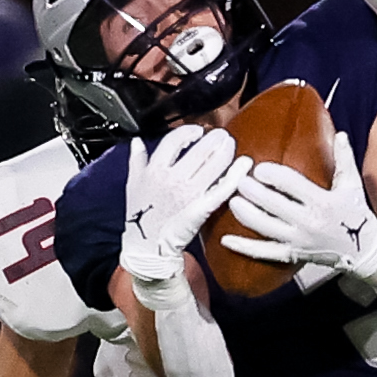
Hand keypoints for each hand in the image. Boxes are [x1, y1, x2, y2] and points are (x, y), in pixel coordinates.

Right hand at [120, 125, 248, 298]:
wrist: (149, 246)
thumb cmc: (140, 216)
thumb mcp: (132, 184)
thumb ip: (136, 160)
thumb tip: (137, 142)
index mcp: (155, 170)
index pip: (174, 140)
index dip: (188, 132)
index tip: (197, 130)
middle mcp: (172, 179)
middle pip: (199, 150)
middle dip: (214, 139)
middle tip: (222, 135)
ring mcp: (189, 193)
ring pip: (214, 165)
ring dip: (226, 151)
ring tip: (230, 144)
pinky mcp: (203, 207)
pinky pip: (223, 188)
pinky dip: (236, 174)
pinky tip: (245, 164)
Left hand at [224, 131, 376, 280]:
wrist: (363, 250)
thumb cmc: (355, 212)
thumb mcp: (352, 184)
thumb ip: (344, 158)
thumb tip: (338, 134)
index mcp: (323, 201)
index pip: (292, 184)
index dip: (272, 175)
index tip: (259, 168)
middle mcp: (309, 222)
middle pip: (273, 204)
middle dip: (253, 191)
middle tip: (238, 179)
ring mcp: (299, 240)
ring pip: (265, 227)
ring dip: (246, 214)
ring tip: (232, 200)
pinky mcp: (293, 254)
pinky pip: (265, 252)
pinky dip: (244, 247)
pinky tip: (225, 240)